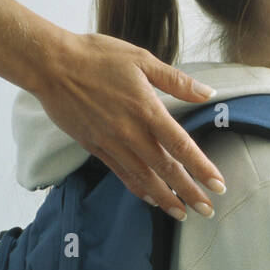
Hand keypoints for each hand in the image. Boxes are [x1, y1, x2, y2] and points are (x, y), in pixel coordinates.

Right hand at [34, 31, 225, 218]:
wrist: (51, 64)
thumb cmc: (97, 56)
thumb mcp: (141, 58)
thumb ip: (177, 80)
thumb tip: (208, 92)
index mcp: (147, 109)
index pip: (181, 146)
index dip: (201, 168)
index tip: (218, 185)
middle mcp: (130, 132)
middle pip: (166, 169)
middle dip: (189, 193)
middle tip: (207, 211)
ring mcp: (111, 142)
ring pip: (143, 178)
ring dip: (165, 198)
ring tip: (182, 214)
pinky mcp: (94, 146)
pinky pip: (120, 173)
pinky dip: (138, 188)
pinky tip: (150, 198)